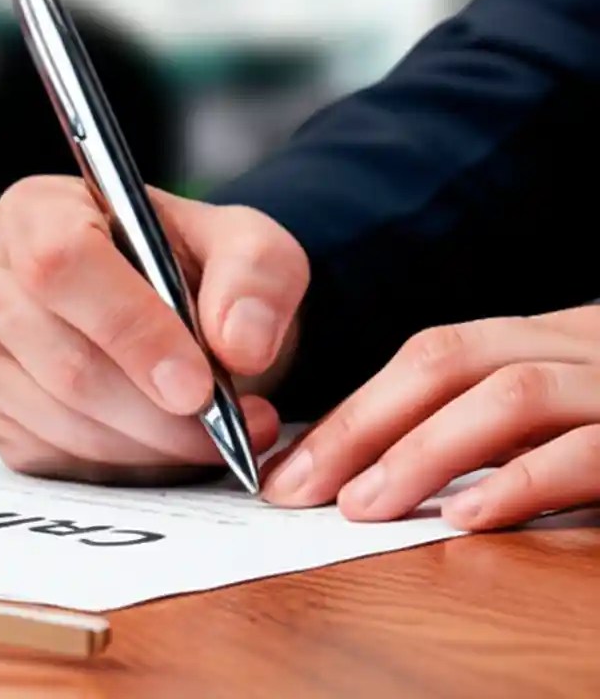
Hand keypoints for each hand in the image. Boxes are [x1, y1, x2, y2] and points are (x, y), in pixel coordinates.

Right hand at [0, 176, 309, 483]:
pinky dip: (124, 465)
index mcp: (36, 212)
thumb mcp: (245, 242)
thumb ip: (257, 274)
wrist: (163, 308)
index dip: (132, 330)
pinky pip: (55, 459)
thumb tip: (240, 344)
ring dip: (152, 446)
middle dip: (160, 414)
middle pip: (66, 363)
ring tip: (216, 436)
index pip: (62, 263)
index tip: (199, 384)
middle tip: (231, 425)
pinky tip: (166, 444)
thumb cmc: (188, 267)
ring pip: (63, 422)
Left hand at [262, 306, 599, 529]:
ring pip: (510, 394)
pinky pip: (587, 451)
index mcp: (547, 342)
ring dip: (422, 452)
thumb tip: (365, 478)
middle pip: (447, 361)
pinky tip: (465, 516)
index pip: (430, 358)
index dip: (352, 412)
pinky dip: (521, 482)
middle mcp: (579, 350)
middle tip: (295, 489)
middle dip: (359, 426)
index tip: (287, 469)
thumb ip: (484, 433)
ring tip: (361, 507)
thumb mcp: (561, 421)